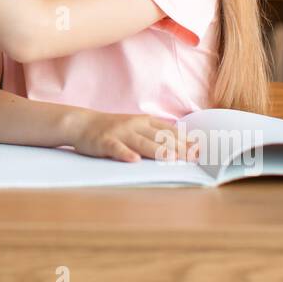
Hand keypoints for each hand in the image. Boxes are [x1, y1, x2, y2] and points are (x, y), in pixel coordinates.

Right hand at [68, 110, 196, 162]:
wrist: (81, 123)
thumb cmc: (112, 129)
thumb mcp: (135, 127)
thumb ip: (155, 134)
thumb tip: (182, 144)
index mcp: (144, 121)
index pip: (169, 131)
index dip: (185, 140)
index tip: (200, 149)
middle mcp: (134, 125)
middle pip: (159, 137)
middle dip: (178, 147)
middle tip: (194, 157)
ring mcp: (119, 133)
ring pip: (141, 142)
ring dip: (157, 150)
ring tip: (171, 158)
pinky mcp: (104, 142)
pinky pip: (116, 148)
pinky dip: (125, 153)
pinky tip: (133, 160)